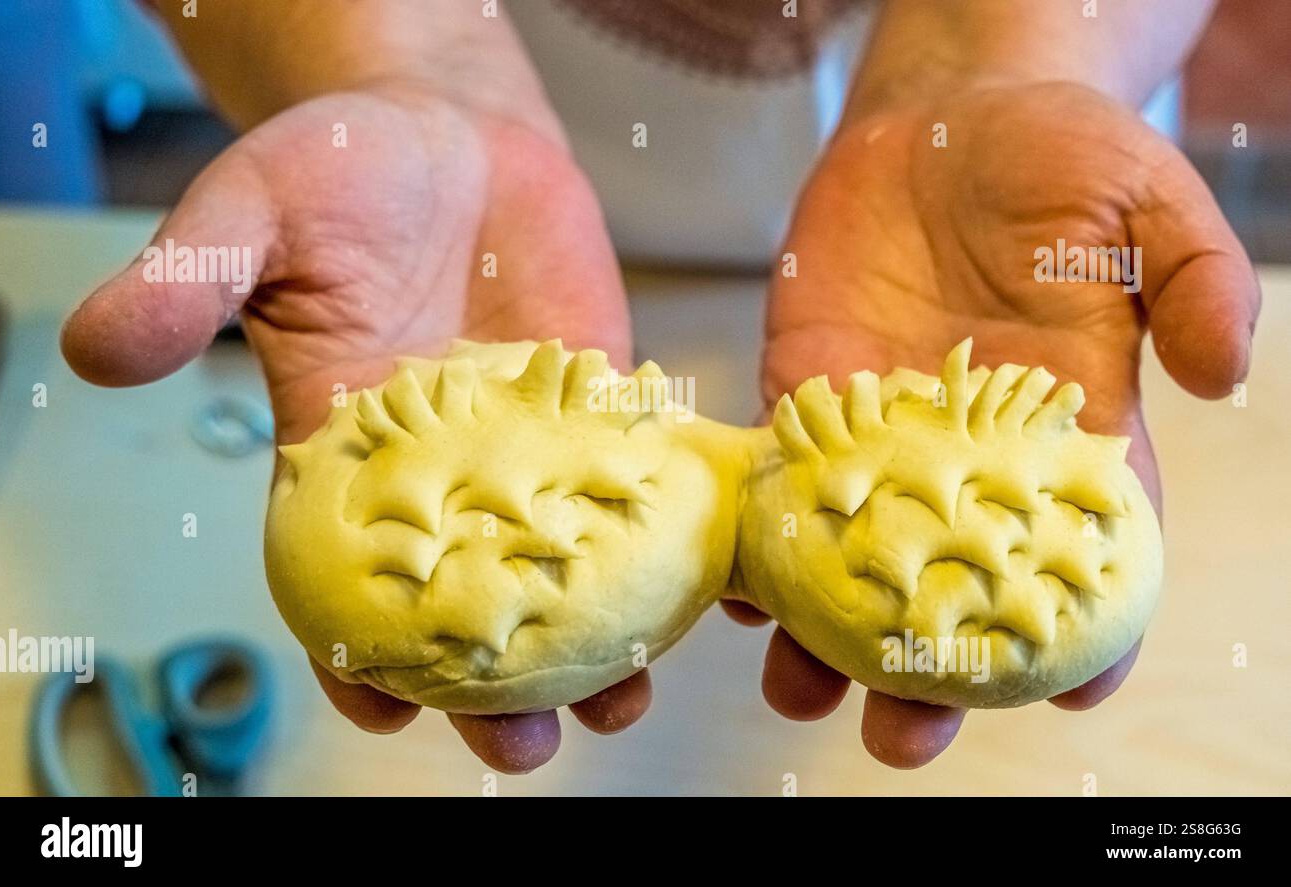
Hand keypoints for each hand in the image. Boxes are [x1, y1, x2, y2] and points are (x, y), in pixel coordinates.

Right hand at [61, 84, 647, 773]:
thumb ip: (187, 281)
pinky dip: (665, 537)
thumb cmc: (338, 168)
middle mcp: (441, 466)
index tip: (383, 709)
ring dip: (592, 636)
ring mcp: (530, 442)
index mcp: (343, 448)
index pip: (343, 576)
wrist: (448, 126)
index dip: (355, 651)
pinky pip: (636, 482)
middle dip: (491, 681)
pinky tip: (695, 592)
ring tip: (623, 696)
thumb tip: (95, 348)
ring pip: (560, 563)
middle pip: (465, 598)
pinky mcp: (602, 404)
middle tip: (524, 749)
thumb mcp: (249, 213)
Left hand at [747, 81, 1259, 766]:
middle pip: (951, 583)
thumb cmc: (1056, 157)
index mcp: (1064, 430)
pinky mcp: (803, 399)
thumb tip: (1224, 372)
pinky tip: (735, 594)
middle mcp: (966, 454)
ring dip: (825, 632)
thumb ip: (1193, 275)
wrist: (943, 118)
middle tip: (903, 737)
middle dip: (929, 667)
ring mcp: (878, 434)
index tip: (1074, 696)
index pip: (1081, 549)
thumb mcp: (1145, 198)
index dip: (1085, 628)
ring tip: (801, 691)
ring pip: (853, 558)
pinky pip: (778, 486)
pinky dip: (757, 542)